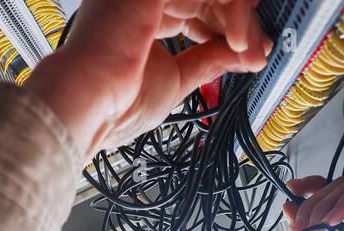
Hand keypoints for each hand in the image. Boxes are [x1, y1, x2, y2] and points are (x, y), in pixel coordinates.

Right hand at [26, 0, 270, 160]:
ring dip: (241, 21)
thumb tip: (240, 57)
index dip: (224, 28)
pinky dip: (234, 14)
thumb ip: (208, 62)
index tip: (247, 52)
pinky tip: (240, 41)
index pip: (194, 8)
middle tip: (257, 53)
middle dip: (239, 25)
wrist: (86, 107)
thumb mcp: (175, 81)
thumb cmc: (112, 106)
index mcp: (139, 17)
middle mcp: (140, 0)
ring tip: (251, 53)